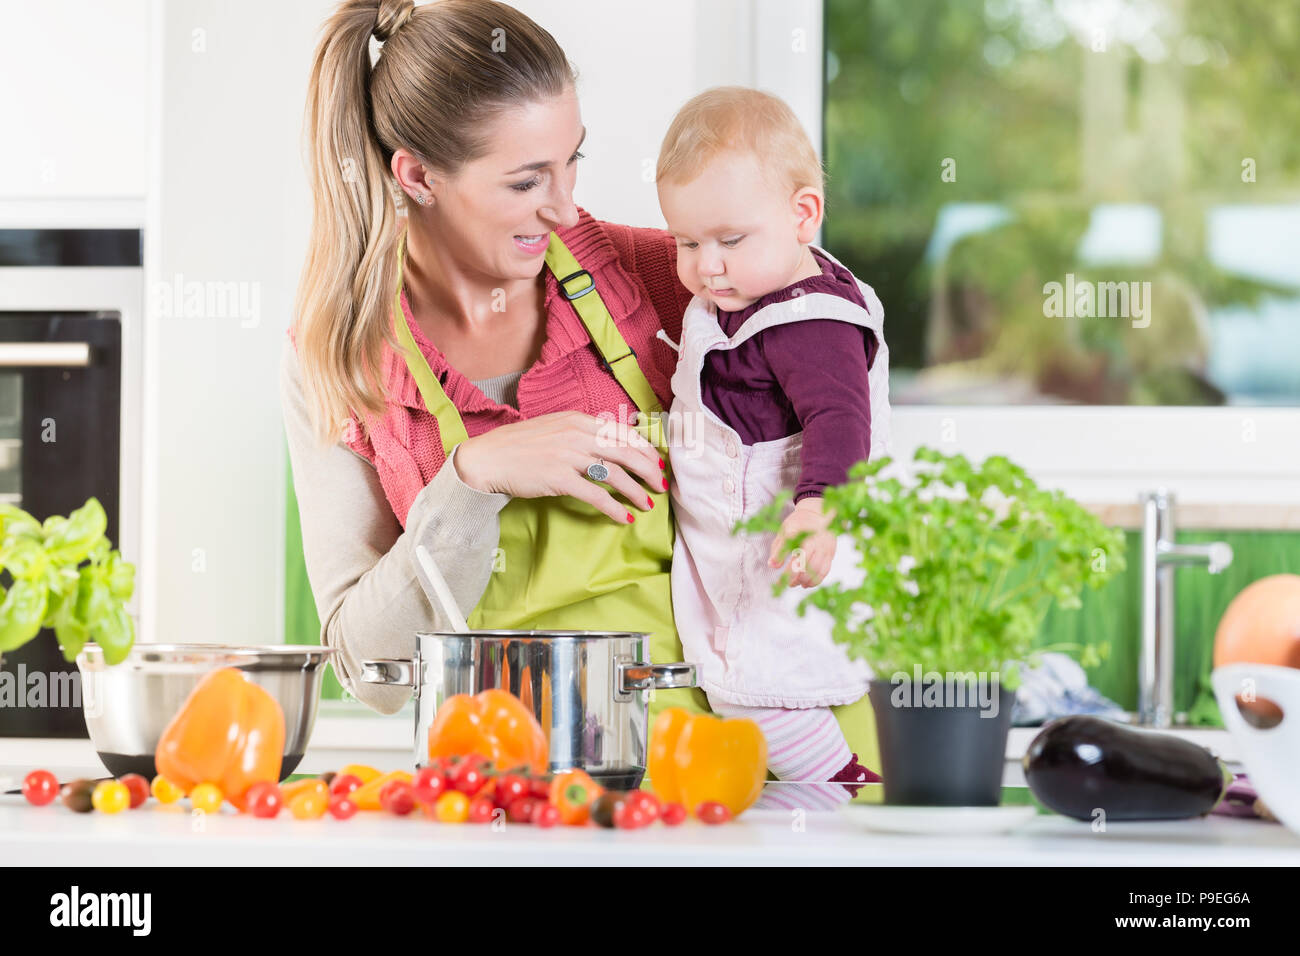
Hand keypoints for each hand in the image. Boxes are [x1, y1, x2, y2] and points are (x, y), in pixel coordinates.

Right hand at [452, 411, 666, 523]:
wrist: (488, 458)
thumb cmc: (519, 446)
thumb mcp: (554, 428)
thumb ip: (580, 433)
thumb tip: (609, 445)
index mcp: (578, 420)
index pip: (623, 434)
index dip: (645, 450)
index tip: (657, 463)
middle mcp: (577, 434)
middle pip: (626, 453)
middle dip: (649, 471)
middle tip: (661, 486)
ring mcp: (568, 455)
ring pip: (615, 474)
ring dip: (636, 491)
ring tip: (647, 504)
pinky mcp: (559, 478)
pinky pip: (596, 495)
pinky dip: (614, 508)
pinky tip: (624, 518)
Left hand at [769, 496, 835, 588]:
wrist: (816, 512)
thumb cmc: (798, 523)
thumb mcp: (784, 532)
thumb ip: (778, 549)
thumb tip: (772, 565)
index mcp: (799, 534)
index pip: (792, 558)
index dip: (785, 573)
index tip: (778, 582)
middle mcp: (813, 540)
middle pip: (806, 566)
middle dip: (796, 579)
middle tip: (788, 584)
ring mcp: (824, 546)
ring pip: (817, 570)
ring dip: (807, 581)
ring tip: (798, 584)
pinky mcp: (831, 551)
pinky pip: (825, 570)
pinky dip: (817, 579)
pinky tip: (808, 583)